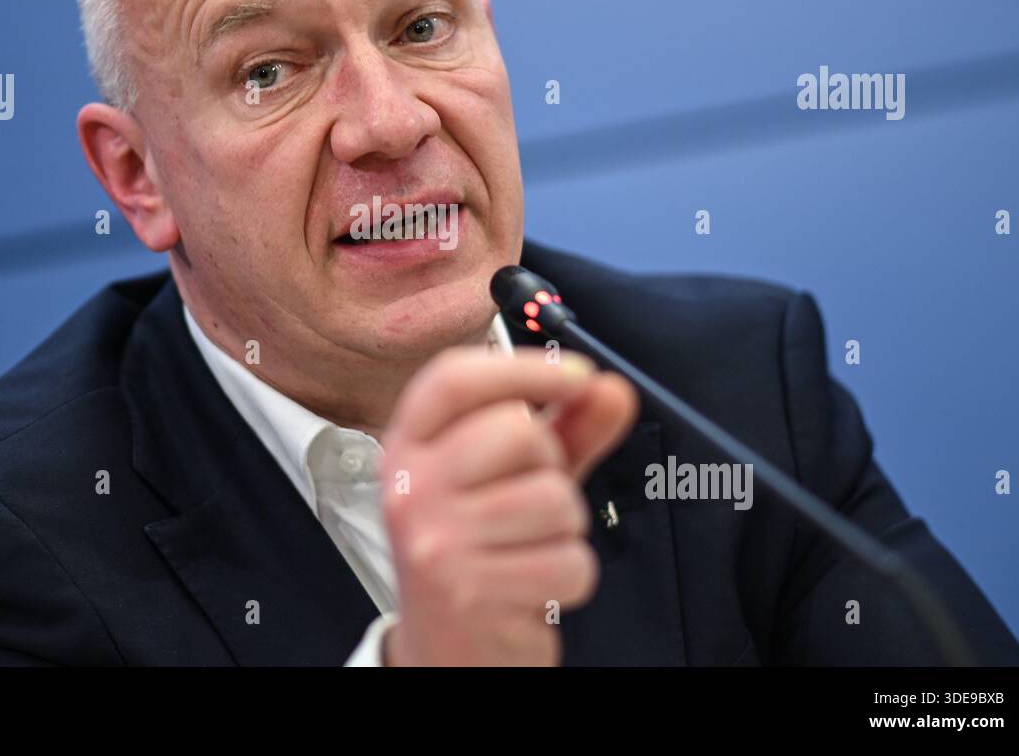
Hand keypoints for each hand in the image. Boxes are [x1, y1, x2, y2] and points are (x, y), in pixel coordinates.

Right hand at [378, 345, 638, 665]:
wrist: (445, 652)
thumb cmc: (479, 553)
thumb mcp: (513, 480)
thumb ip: (565, 430)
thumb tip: (609, 390)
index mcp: (409, 448)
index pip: (454, 380)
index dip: (523, 367)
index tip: (577, 376)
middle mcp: (409, 489)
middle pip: (519, 432)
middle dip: (552, 466)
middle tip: (529, 501)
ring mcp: (434, 541)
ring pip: (554, 499)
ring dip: (565, 527)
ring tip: (530, 546)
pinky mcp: (469, 593)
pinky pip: (568, 561)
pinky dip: (571, 577)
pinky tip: (535, 585)